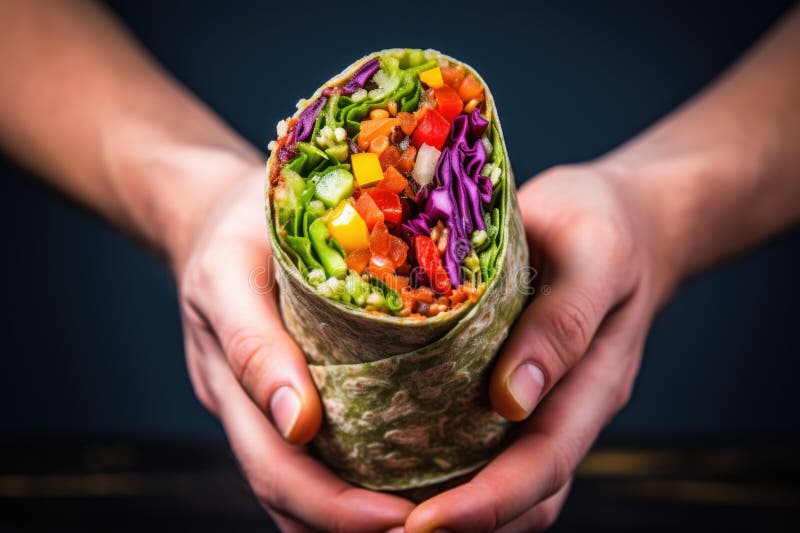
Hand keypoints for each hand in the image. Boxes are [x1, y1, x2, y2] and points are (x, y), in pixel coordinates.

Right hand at [174, 170, 413, 531]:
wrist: (215, 214)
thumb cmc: (234, 229)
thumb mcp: (232, 268)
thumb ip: (253, 341)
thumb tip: (297, 423)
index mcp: (228, 376)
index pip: (274, 465)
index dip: (331, 505)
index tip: (396, 517)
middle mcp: (242, 404)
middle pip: (287, 493)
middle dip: (350, 524)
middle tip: (424, 527)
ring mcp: (257, 402)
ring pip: (296, 486)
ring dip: (346, 516)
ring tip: (421, 515)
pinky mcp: (281, 390)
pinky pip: (311, 451)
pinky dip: (347, 480)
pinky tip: (397, 482)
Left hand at [406, 163, 673, 530]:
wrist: (623, 220)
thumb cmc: (606, 226)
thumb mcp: (592, 255)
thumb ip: (562, 323)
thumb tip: (510, 400)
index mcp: (592, 384)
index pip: (542, 465)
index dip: (487, 505)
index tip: (423, 525)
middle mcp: (563, 408)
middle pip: (520, 497)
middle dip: (458, 524)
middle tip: (377, 529)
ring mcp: (541, 403)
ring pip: (498, 479)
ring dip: (447, 505)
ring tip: (372, 511)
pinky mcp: (513, 386)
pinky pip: (479, 441)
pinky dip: (440, 463)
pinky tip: (388, 459)